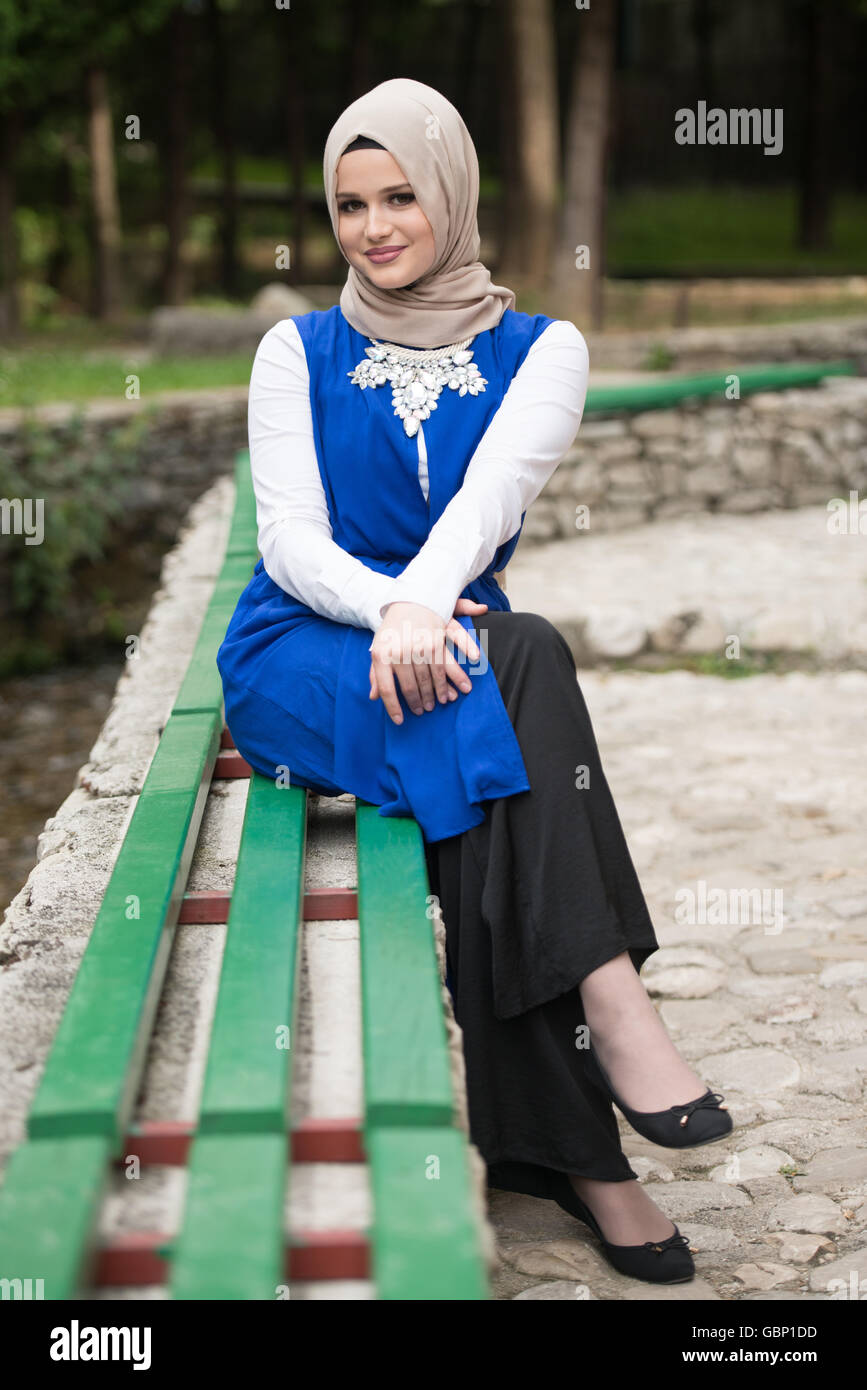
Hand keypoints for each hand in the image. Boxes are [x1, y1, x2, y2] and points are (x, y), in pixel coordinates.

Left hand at [368, 598, 488, 724]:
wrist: (410, 599)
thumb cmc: (392, 628)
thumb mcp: (379, 648)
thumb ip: (377, 673)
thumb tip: (373, 697)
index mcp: (380, 655)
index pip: (385, 688)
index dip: (392, 707)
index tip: (399, 720)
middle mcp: (397, 652)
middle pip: (409, 686)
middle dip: (417, 702)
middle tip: (422, 711)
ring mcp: (416, 648)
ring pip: (426, 680)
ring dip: (434, 695)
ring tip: (437, 704)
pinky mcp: (434, 643)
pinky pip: (441, 669)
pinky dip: (447, 683)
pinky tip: (451, 692)